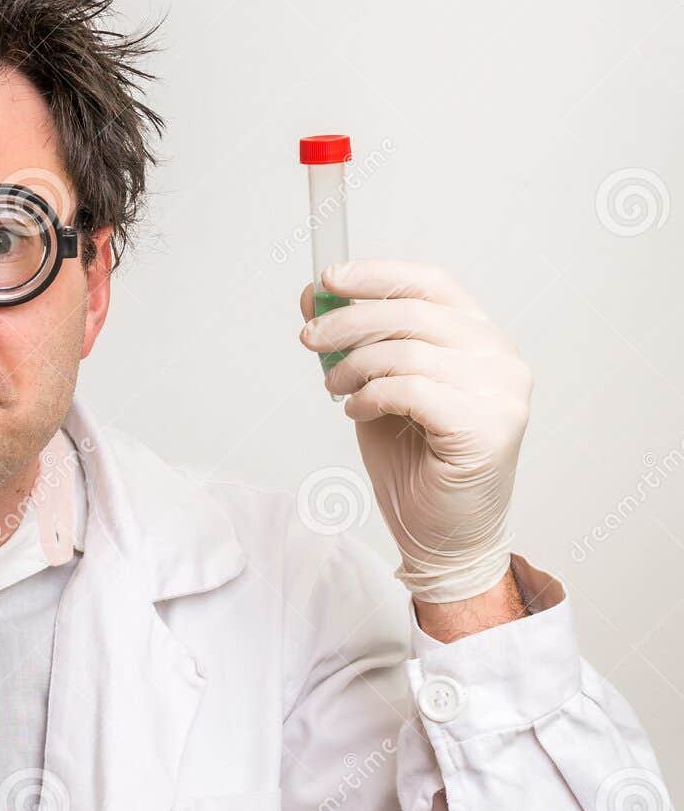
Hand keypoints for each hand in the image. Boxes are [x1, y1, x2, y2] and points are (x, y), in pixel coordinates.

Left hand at [297, 258, 532, 604]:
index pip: (430, 284)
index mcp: (480, 339)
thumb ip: (358, 343)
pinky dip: (371, 395)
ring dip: (354, 365)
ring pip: (409, 350)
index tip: (329, 279)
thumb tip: (317, 296)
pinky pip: (412, 389)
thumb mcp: (376, 388)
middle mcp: (500, 358)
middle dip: (348, 321)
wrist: (442, 536)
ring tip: (334, 388)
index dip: (377, 274)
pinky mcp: (489, 426)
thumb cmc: (416, 463)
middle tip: (308, 339)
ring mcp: (502, 392)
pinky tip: (356, 411)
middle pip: (413, 312)